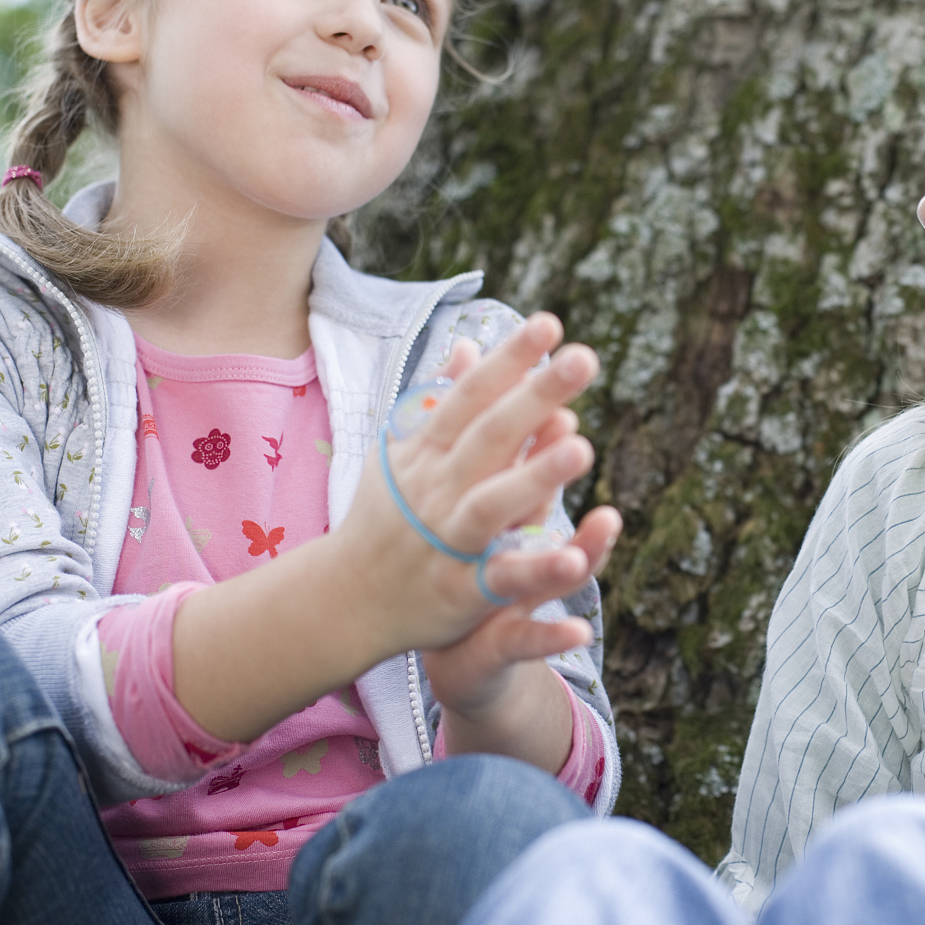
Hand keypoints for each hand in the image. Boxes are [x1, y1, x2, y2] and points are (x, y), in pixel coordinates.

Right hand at [171, 311, 618, 744]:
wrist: (339, 602)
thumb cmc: (383, 518)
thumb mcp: (404, 453)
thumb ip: (443, 399)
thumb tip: (470, 341)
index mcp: (426, 453)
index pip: (470, 397)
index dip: (508, 359)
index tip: (549, 323)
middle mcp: (435, 490)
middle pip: (489, 436)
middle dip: (535, 396)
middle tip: (585, 358)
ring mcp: (444, 541)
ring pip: (492, 504)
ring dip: (534, 476)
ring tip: (583, 447)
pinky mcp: (459, 592)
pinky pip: (501, 579)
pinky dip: (535, 571)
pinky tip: (574, 558)